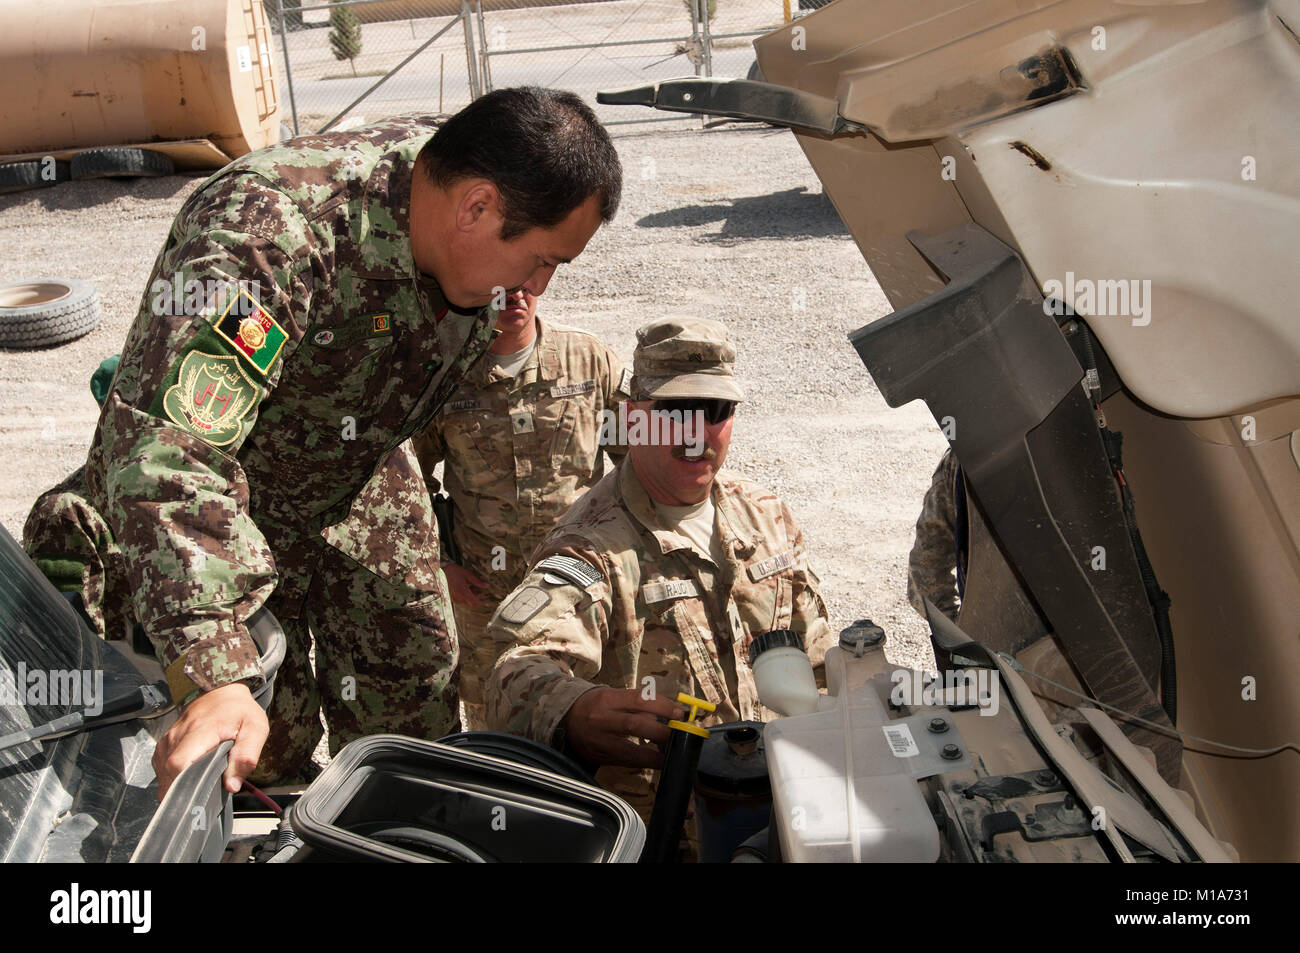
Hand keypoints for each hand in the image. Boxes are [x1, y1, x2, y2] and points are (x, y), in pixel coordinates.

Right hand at [152, 682, 268, 801]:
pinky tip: (191, 777)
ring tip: (198, 786)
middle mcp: (177, 736)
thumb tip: (232, 786)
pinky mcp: (165, 745)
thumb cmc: (239, 710)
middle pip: (168, 774)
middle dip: (183, 792)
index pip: (179, 764)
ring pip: (163, 775)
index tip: (198, 798)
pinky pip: (163, 769)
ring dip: (178, 785)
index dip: (185, 785)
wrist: (222, 690)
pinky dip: (174, 778)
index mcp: (199, 731)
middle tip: (202, 800)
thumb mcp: (255, 729)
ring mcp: (168, 740)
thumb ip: (246, 756)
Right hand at [443, 563, 490, 607]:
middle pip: (471, 604)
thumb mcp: (466, 574)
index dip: (481, 602)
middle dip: (476, 600)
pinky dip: (464, 597)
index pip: (475, 602)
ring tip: (470, 587)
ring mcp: (454, 599)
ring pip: (465, 602)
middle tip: (479, 592)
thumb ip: (477, 581)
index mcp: (464, 592)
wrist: (438, 573)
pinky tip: (464, 588)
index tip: (485, 600)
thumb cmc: (452, 572)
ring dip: (470, 598)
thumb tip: (486, 585)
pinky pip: (460, 600)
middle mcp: (459, 598)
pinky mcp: (451, 598)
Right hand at [561, 687, 686, 769]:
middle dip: (660, 731)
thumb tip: (667, 714)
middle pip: (634, 724)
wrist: (565, 720)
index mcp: (607, 699)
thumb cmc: (596, 705)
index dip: (662, 706)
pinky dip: (643, 762)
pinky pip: (624, 762)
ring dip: (653, 754)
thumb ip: (637, 703)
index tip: (679, 713)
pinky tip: (657, 762)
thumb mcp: (613, 696)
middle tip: (679, 734)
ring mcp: (599, 740)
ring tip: (671, 754)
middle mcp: (602, 719)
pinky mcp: (599, 756)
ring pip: (629, 750)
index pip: (639, 699)